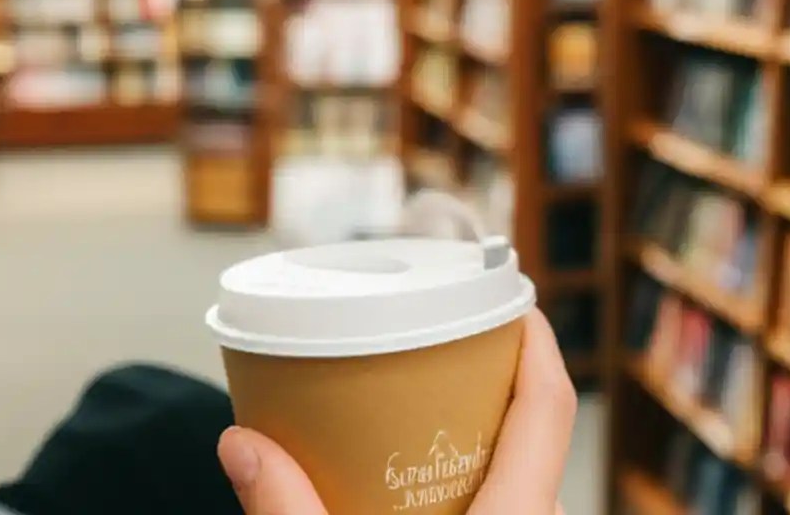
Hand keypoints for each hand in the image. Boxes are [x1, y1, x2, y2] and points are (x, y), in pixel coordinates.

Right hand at [218, 311, 577, 513]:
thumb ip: (288, 510)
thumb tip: (239, 441)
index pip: (550, 405)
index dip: (538, 341)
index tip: (509, 295)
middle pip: (538, 434)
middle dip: (498, 381)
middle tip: (447, 344)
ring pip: (525, 475)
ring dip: (486, 434)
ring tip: (431, 402)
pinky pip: (511, 504)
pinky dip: (476, 477)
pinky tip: (428, 478)